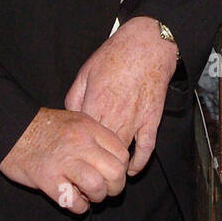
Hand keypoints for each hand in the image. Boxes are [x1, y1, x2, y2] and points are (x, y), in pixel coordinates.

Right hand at [0, 107, 128, 213]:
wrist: (11, 130)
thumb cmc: (43, 128)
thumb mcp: (75, 120)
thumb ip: (96, 136)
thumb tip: (115, 158)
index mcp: (89, 128)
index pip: (122, 153)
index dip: (122, 168)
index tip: (112, 173)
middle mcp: (80, 144)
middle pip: (115, 172)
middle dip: (115, 187)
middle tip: (105, 188)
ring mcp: (64, 162)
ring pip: (97, 187)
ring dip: (97, 197)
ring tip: (88, 194)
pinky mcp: (48, 179)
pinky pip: (74, 202)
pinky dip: (78, 206)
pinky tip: (73, 199)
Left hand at [65, 16, 177, 175]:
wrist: (147, 45)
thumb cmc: (115, 55)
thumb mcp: (85, 72)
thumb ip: (74, 98)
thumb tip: (69, 117)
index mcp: (94, 105)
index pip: (81, 139)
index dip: (74, 152)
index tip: (70, 159)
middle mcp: (114, 117)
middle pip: (100, 152)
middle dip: (92, 164)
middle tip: (85, 174)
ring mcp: (135, 121)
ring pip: (121, 154)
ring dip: (113, 167)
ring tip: (104, 176)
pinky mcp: (152, 121)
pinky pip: (146, 148)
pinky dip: (139, 163)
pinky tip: (131, 170)